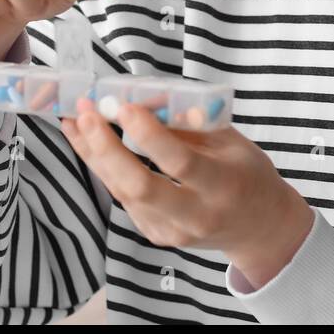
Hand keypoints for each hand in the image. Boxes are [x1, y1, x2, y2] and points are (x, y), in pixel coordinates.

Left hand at [61, 99, 314, 287]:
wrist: (258, 228)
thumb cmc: (247, 174)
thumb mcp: (233, 142)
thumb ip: (192, 124)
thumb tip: (147, 99)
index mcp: (224, 185)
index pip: (180, 162)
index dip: (149, 135)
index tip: (124, 106)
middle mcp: (196, 215)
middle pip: (140, 187)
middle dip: (106, 148)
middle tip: (86, 113)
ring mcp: (173, 231)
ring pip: (123, 193)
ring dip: (94, 154)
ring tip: (75, 119)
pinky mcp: (156, 234)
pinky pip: (124, 199)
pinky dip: (104, 168)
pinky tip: (89, 142)